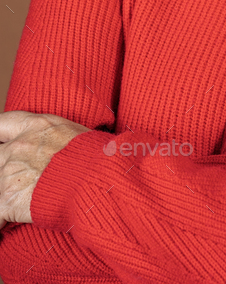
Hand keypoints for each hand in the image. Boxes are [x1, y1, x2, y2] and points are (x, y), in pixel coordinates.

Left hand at [0, 110, 89, 227]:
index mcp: (35, 126)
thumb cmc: (95, 156)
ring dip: (5, 193)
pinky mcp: (8, 201)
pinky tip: (7, 223)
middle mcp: (18, 147)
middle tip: (14, 177)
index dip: (0, 135)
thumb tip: (59, 143)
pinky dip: (1, 219)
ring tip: (17, 201)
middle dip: (3, 167)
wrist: (96, 179)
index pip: (2, 123)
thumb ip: (55, 136)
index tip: (3, 143)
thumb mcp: (74, 132)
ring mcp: (10, 173)